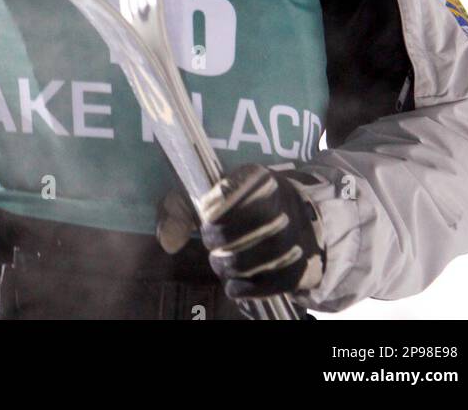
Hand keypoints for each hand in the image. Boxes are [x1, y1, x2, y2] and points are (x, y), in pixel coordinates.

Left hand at [156, 164, 326, 299]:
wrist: (301, 223)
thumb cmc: (246, 205)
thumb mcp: (215, 194)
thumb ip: (180, 209)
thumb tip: (166, 241)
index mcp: (260, 179)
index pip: (229, 192)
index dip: (213, 209)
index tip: (208, 215)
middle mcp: (281, 207)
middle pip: (235, 231)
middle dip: (216, 240)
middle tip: (213, 241)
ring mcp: (292, 242)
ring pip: (246, 261)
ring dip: (225, 265)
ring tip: (222, 260)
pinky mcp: (295, 272)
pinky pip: (261, 286)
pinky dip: (240, 288)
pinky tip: (234, 281)